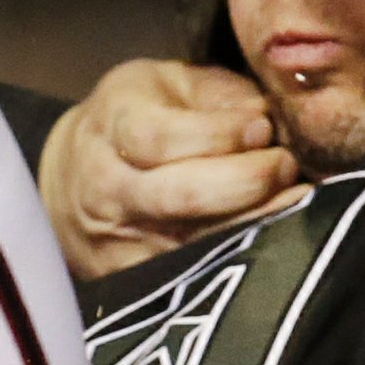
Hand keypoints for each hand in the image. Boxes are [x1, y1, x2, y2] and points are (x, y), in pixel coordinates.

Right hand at [38, 60, 309, 281]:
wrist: (74, 175)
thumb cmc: (138, 119)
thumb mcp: (172, 83)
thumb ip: (224, 96)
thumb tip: (271, 124)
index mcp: (111, 125)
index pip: (161, 137)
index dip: (221, 134)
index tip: (262, 127)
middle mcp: (105, 187)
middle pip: (182, 195)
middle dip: (249, 181)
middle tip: (284, 165)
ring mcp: (114, 241)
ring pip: (195, 244)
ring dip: (255, 222)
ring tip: (290, 200)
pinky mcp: (128, 281)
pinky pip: (193, 276)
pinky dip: (238, 257)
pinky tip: (267, 236)